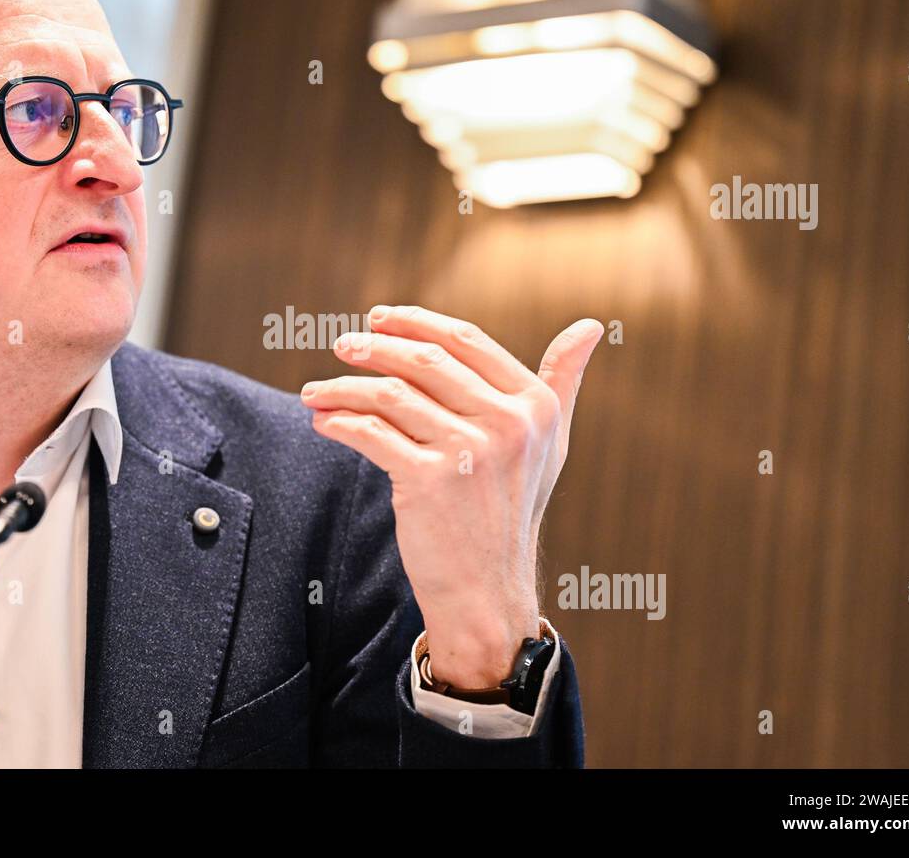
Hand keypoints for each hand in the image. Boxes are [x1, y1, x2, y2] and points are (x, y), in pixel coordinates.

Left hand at [302, 306, 603, 688]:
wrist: (487, 590)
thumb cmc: (511, 510)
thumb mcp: (550, 444)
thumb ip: (563, 382)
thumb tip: (592, 325)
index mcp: (534, 405)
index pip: (466, 341)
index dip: (416, 323)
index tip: (378, 319)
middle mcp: (508, 423)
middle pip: (424, 361)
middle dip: (374, 347)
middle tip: (342, 344)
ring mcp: (469, 451)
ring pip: (389, 394)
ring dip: (343, 387)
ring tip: (316, 392)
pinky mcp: (429, 480)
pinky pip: (371, 432)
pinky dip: (339, 422)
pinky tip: (323, 422)